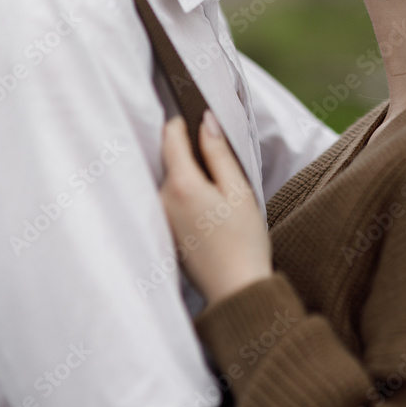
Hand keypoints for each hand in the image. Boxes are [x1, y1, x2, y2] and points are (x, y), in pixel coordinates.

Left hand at [160, 111, 272, 304]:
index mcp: (181, 184)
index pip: (170, 136)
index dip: (183, 121)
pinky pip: (172, 199)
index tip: (198, 115)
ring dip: (190, 175)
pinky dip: (188, 195)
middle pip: (170, 158)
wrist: (236, 290)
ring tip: (221, 191)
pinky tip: (211, 211)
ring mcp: (161, 217)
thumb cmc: (244, 239)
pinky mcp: (166, 231)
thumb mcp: (238, 189)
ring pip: (172, 179)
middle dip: (191, 151)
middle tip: (220, 160)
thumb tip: (206, 120)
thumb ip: (218, 152)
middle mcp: (163, 199)